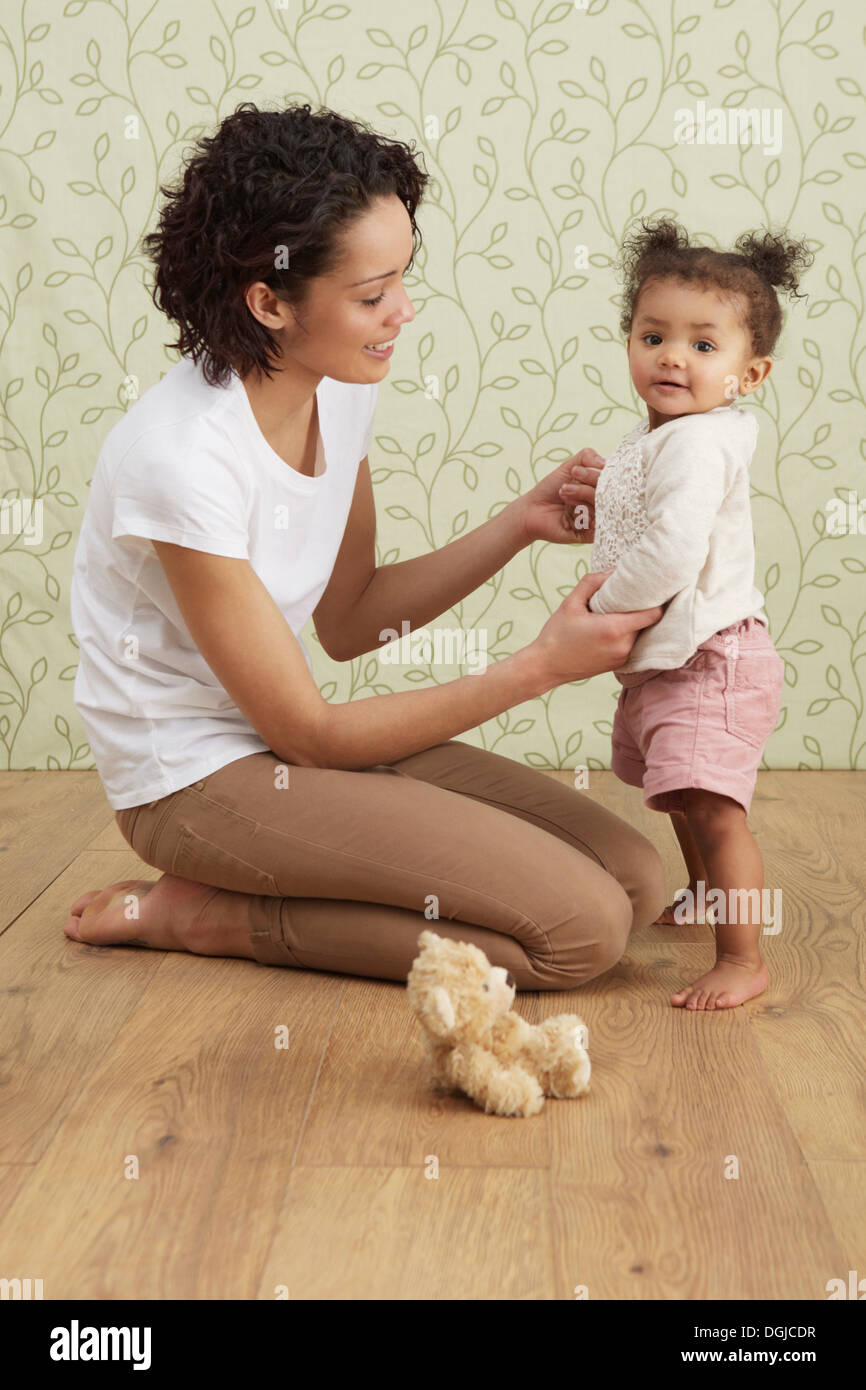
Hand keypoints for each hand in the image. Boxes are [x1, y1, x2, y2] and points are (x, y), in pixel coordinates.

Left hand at [515, 448, 604, 545]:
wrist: (532, 511)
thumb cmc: (550, 490)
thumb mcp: (568, 467)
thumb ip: (587, 457)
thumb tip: (604, 462)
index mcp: (600, 487)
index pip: (611, 479)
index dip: (594, 474)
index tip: (574, 471)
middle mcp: (602, 502)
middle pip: (608, 493)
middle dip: (584, 486)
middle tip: (566, 485)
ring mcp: (598, 519)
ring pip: (599, 506)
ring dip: (577, 497)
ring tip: (562, 495)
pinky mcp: (592, 534)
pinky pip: (594, 523)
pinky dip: (577, 516)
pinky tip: (565, 517)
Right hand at [530, 569, 662, 687]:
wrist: (546, 667)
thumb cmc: (557, 634)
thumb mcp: (570, 603)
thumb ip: (592, 583)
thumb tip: (613, 571)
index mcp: (614, 629)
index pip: (654, 614)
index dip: (656, 600)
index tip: (650, 590)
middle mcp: (623, 646)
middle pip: (648, 623)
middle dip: (642, 609)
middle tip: (632, 597)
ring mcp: (622, 657)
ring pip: (640, 634)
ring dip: (634, 622)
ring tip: (620, 612)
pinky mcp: (618, 664)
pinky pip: (631, 644)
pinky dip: (627, 634)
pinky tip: (613, 627)